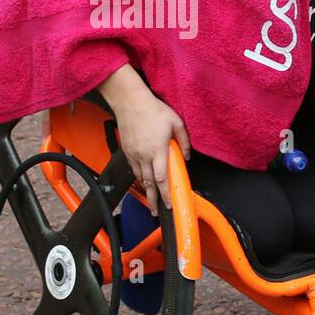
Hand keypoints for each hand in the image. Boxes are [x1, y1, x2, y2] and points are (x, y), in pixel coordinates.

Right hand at [111, 90, 190, 215]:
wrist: (130, 102)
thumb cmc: (154, 110)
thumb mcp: (176, 123)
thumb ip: (184, 141)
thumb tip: (187, 157)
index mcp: (157, 150)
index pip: (162, 178)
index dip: (166, 193)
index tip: (170, 204)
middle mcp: (143, 155)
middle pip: (149, 183)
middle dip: (153, 199)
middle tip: (156, 212)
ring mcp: (133, 154)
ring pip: (140, 178)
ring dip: (146, 191)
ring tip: (151, 202)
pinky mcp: (127, 151)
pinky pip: (134, 169)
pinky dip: (140, 178)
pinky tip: (144, 183)